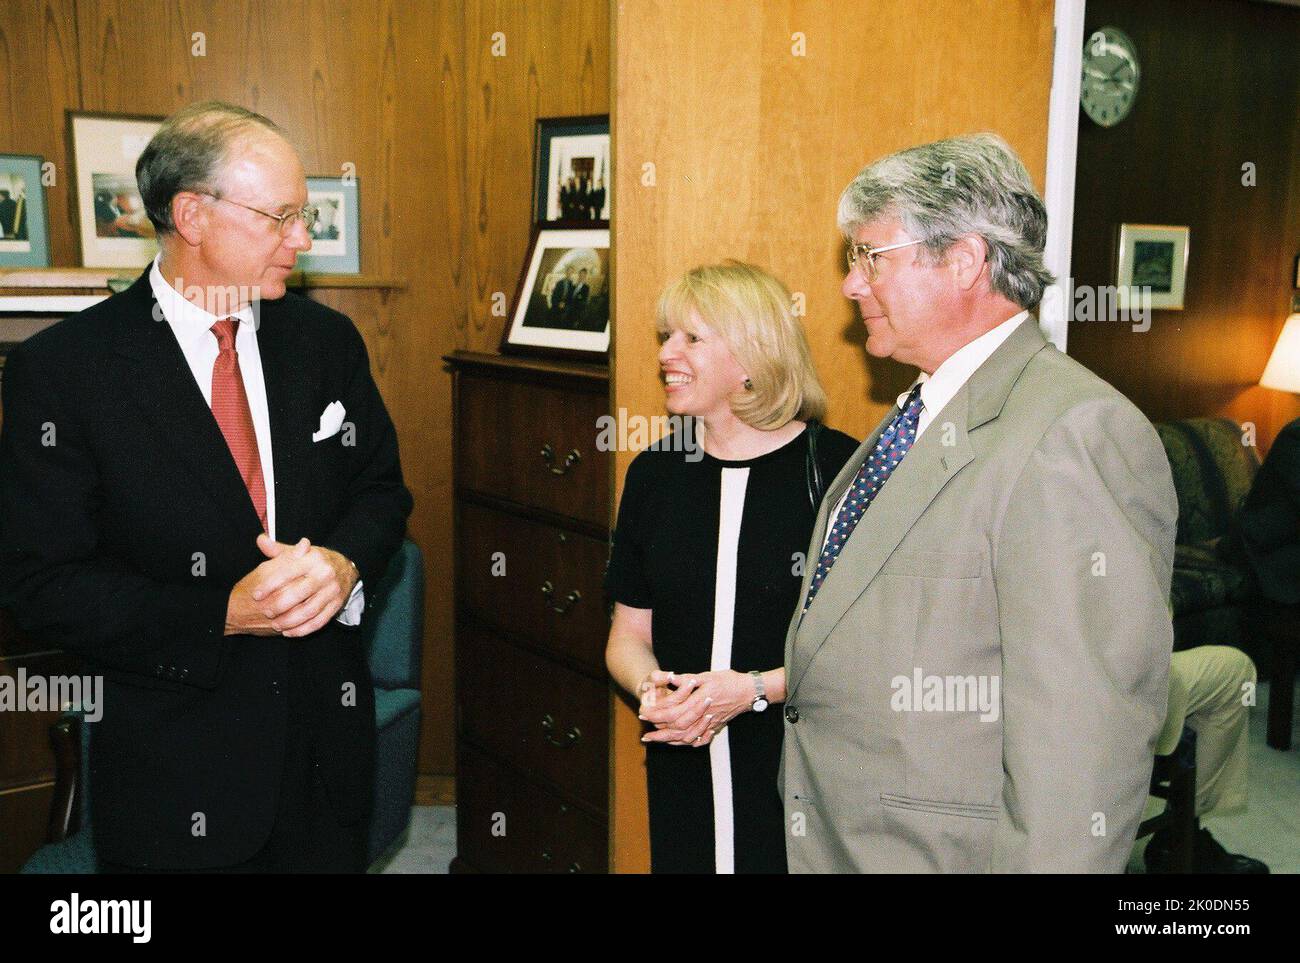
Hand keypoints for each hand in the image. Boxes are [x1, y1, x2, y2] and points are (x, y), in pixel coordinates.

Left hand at [224, 534, 357, 637]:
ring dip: (290, 621)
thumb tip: (260, 540)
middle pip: (298, 594)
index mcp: (313, 559)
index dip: (270, 584)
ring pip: (309, 611)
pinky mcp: (337, 605)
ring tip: (275, 625)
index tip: (256, 594)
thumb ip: (278, 549)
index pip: (288, 572)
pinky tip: (289, 632)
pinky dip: (303, 630)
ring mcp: (333, 591)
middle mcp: (325, 574)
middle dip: (279, 605)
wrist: (346, 567)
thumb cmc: (316, 560)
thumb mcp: (299, 552)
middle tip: (265, 612)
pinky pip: (319, 621)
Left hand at [640, 669, 753, 746]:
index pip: (672, 712)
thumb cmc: (729, 681)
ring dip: (670, 741)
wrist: (749, 691)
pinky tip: (679, 743)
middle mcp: (703, 716)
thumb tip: (670, 677)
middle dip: (659, 733)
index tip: (644, 713)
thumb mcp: (707, 676)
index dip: (656, 714)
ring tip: (656, 741)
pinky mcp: (715, 727)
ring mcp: (710, 724)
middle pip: (676, 729)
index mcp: (698, 701)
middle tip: (645, 735)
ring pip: (687, 737)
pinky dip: (688, 743)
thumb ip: (687, 679)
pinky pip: (700, 740)